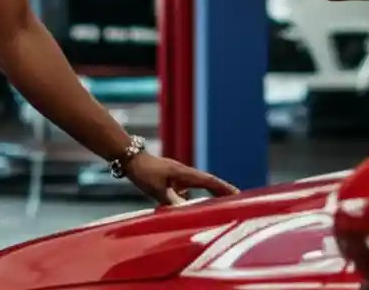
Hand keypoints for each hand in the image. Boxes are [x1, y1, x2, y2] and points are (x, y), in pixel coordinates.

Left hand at [123, 152, 240, 205]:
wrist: (130, 158)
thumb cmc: (144, 172)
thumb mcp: (157, 189)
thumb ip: (171, 201)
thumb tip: (185, 211)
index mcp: (184, 173)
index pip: (209, 181)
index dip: (223, 188)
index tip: (238, 194)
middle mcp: (184, 174)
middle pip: (208, 182)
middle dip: (222, 190)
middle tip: (237, 199)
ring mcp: (178, 176)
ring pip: (198, 185)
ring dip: (210, 192)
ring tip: (221, 202)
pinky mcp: (171, 179)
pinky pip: (187, 189)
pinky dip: (194, 195)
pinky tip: (192, 204)